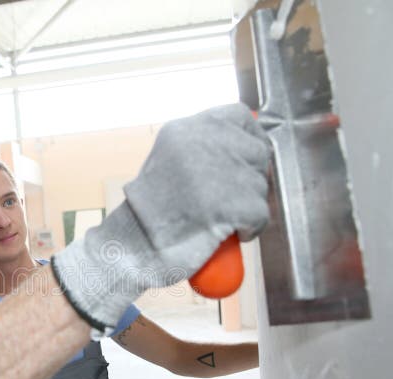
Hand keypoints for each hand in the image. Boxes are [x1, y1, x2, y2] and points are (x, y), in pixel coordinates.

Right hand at [51, 103, 270, 330]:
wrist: (131, 248)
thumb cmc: (147, 214)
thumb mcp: (166, 161)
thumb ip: (198, 147)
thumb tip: (241, 145)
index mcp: (185, 130)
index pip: (239, 115)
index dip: (250, 137)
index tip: (248, 157)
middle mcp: (203, 143)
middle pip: (257, 152)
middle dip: (252, 177)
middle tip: (231, 198)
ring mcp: (219, 173)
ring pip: (260, 185)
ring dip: (250, 205)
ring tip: (221, 219)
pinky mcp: (232, 204)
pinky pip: (260, 214)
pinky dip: (251, 228)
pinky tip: (230, 233)